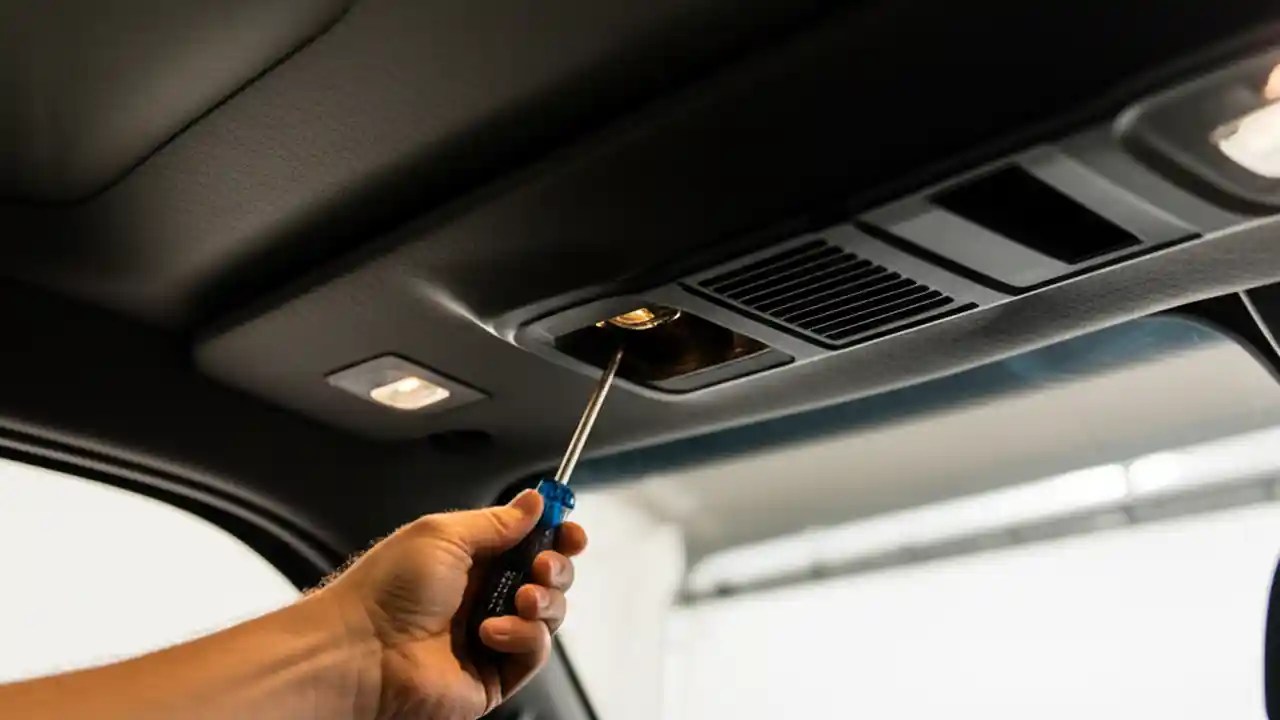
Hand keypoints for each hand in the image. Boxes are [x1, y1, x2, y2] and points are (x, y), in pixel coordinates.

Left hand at [317, 490, 586, 719]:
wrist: (363, 650)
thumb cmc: (388, 588)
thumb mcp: (445, 534)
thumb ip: (498, 520)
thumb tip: (535, 501)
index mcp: (472, 560)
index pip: (530, 544)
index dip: (556, 536)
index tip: (570, 531)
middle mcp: (484, 597)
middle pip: (548, 579)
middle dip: (557, 567)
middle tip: (543, 564)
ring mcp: (492, 637)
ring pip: (549, 615)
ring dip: (545, 601)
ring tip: (521, 600)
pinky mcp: (495, 675)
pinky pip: (534, 653)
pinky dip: (523, 637)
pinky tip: (493, 632)